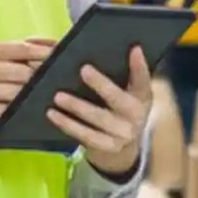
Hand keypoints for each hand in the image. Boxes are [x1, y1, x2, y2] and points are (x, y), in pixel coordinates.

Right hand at [0, 39, 54, 132]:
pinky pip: (11, 111)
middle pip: (26, 72)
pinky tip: (34, 110)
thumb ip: (20, 47)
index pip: (23, 49)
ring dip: (37, 95)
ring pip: (20, 93)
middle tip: (61, 81)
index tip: (63, 57)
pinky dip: (24, 111)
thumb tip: (54, 42)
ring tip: (51, 95)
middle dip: (44, 77)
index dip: (46, 53)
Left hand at [48, 45, 152, 176]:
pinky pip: (85, 135)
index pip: (143, 80)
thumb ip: (127, 75)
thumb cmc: (122, 110)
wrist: (124, 149)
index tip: (134, 49)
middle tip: (84, 70)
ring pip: (98, 119)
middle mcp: (136, 117)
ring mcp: (122, 134)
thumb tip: (120, 48)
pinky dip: (68, 125)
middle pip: (118, 99)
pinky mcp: (106, 147)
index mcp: (143, 98)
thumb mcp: (131, 94)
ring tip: (58, 96)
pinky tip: (53, 114)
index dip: (140, 66)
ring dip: (77, 107)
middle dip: (101, 84)